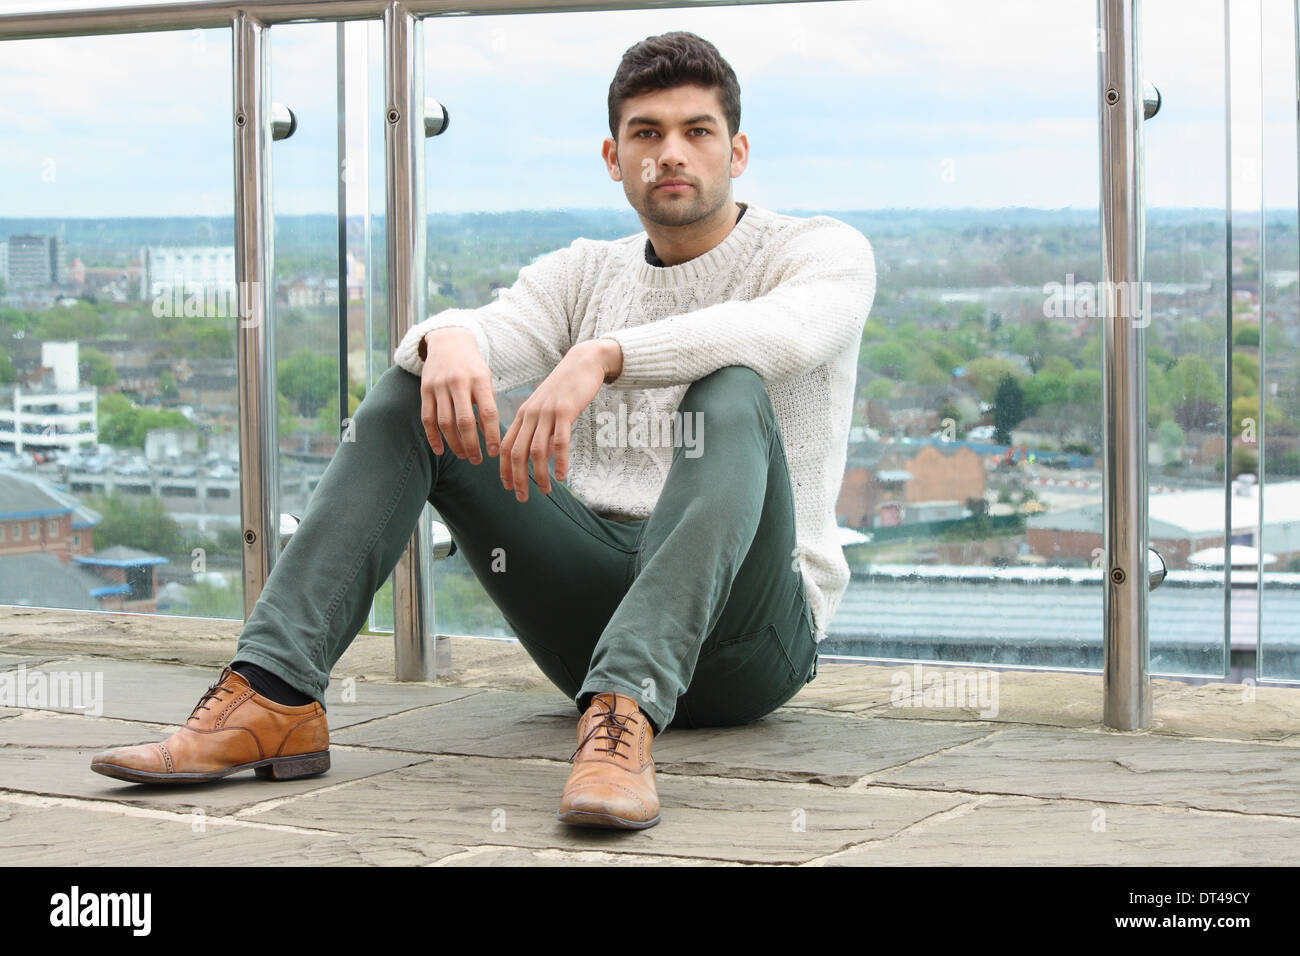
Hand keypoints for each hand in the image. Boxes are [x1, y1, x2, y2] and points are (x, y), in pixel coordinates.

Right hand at [420, 327, 500, 464]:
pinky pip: (427, 418)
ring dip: (454, 444)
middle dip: (471, 445)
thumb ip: (488, 405)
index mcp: (479, 380)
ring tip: (463, 456)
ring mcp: (439, 386)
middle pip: (464, 421)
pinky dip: (433, 437)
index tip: (493, 453)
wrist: (448, 342)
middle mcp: (458, 382)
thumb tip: (490, 437)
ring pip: (445, 422)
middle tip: (477, 460)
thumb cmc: (472, 367)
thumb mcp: (486, 380)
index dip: (491, 435)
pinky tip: (440, 450)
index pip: (487, 412)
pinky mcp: (425, 390)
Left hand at [499, 339, 618, 501]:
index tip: (508, 487)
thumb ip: (541, 431)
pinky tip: (562, 476)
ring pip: (537, 450)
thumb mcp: (547, 409)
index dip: (504, 469)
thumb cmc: (565, 388)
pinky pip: (560, 442)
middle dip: (518, 478)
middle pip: (517, 452)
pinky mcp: (565, 412)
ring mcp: (547, 413)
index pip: (506, 446)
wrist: (582, 363)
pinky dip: (560, 461)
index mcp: (523, 414)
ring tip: (545, 491)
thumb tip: (542, 456)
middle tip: (522, 498)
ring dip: (539, 475)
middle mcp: (530, 414)